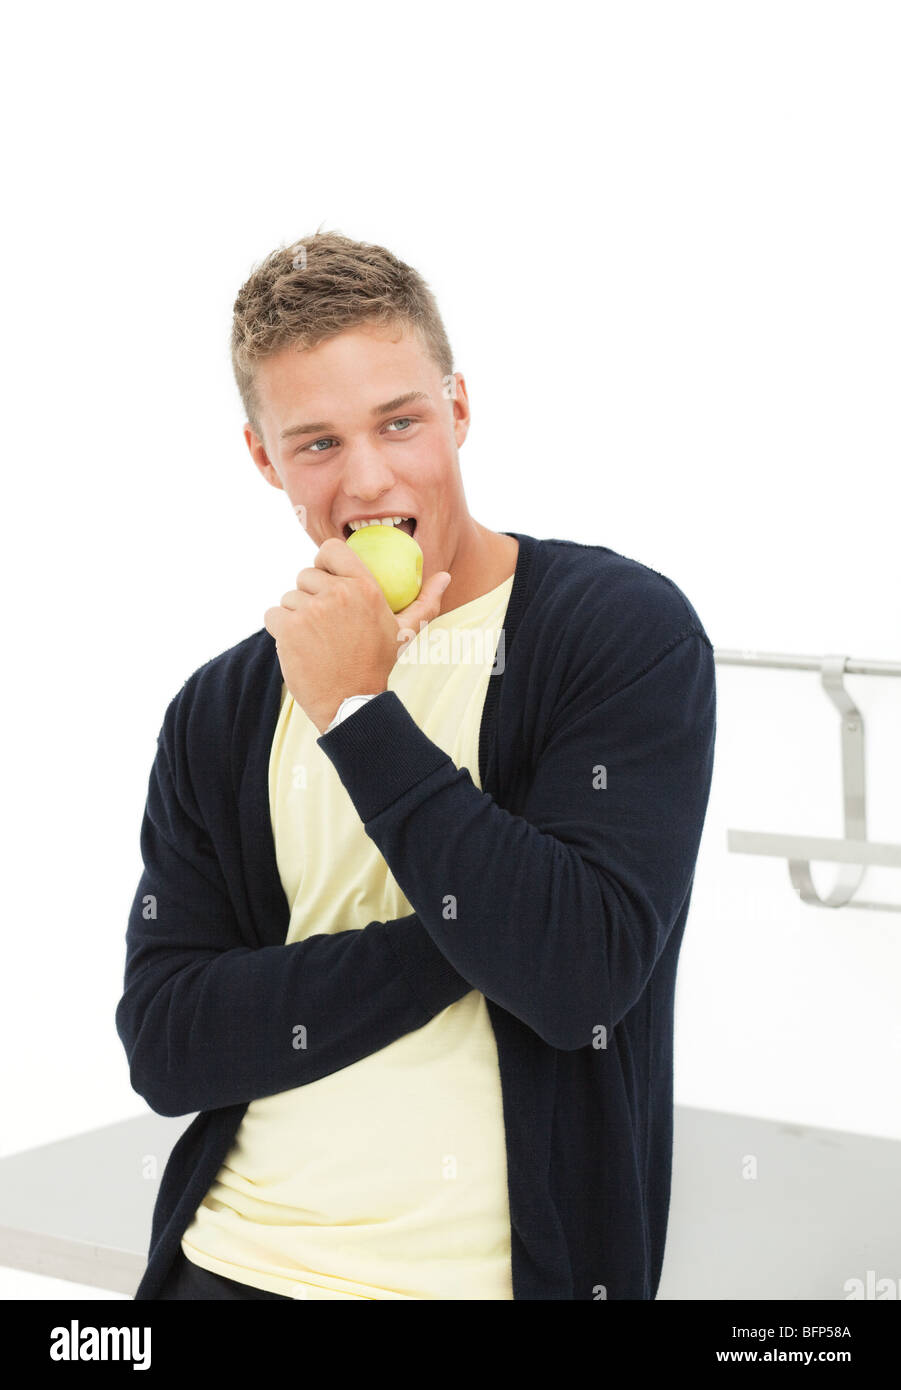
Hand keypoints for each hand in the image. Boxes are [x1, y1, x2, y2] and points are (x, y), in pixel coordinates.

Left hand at [264, 538, 451, 733]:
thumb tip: (445, 576)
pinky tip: (297, 646)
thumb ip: (425, 601)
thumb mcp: (406, 632)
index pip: (330, 549)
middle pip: (305, 576)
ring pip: (288, 598)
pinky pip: (272, 614)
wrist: (352, 703)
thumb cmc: (379, 665)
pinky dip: (279, 629)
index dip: (322, 562)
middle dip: (308, 595)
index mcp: (365, 587)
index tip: (324, 579)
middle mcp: (337, 593)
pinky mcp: (288, 629)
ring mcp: (310, 610)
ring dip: (294, 615)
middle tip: (321, 622)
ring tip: (313, 639)